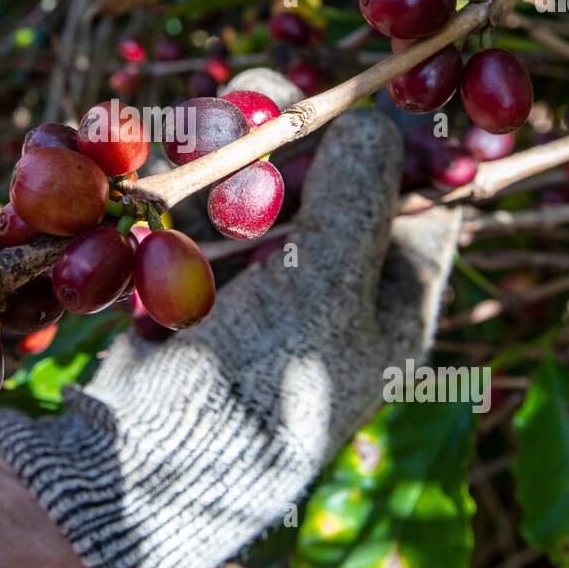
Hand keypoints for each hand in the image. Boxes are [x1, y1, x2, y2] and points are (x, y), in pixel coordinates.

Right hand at [0, 98, 460, 567]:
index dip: (402, 145)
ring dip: (242, 148)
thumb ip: (355, 200)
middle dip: (301, 139)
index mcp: (395, 303)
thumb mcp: (321, 295)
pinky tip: (177, 161)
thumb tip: (369, 120)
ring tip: (210, 136)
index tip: (358, 106)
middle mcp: (340, 285)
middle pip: (342, 175)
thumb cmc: (252, 390)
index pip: (426, 199)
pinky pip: (214, 202)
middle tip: (261, 117)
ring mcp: (270, 277)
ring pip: (273, 179)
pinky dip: (197, 176)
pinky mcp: (207, 272)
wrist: (141, 461)